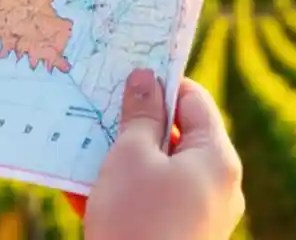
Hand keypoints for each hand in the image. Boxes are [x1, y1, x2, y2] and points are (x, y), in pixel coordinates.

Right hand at [84, 69, 244, 239]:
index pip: (194, 100)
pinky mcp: (179, 239)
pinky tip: (78, 191)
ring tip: (79, 147)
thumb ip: (139, 115)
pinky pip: (149, 204)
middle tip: (96, 108)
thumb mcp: (131, 158)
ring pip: (157, 173)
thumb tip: (146, 78)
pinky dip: (120, 194)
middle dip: (133, 125)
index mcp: (217, 158)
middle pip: (176, 138)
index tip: (126, 73)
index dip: (161, 83)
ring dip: (119, 160)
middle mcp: (217, 186)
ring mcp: (200, 217)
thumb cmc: (138, 222)